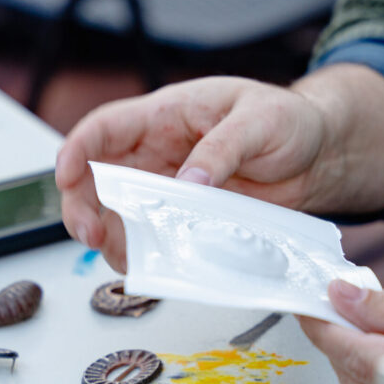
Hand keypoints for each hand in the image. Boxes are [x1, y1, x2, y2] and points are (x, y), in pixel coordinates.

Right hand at [56, 76, 331, 272]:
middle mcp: (157, 154)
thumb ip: (222, 149)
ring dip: (110, 238)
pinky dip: (145, 256)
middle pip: (97, 178)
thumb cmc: (288, 122)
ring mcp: (169, 190)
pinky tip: (149, 266)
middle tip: (89, 235)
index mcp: (166, 116)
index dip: (77, 150)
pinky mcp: (186, 221)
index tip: (64, 176)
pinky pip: (154, 239)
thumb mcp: (260, 122)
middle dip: (82, 206)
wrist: (319, 156)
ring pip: (118, 215)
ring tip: (120, 258)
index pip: (105, 128)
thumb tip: (188, 181)